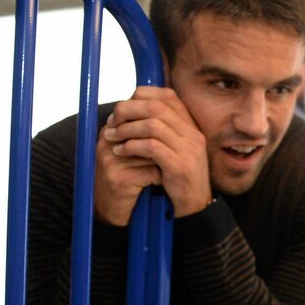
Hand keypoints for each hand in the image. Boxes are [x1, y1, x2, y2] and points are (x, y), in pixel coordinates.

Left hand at [98, 87, 210, 222]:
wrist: (193, 208)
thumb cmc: (177, 178)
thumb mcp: (173, 149)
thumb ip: (161, 130)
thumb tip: (132, 108)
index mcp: (191, 126)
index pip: (167, 96)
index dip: (140, 96)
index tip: (123, 110)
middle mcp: (193, 134)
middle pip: (155, 106)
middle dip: (127, 111)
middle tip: (111, 123)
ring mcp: (189, 150)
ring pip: (152, 124)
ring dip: (126, 129)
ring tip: (112, 138)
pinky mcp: (180, 166)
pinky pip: (151, 146)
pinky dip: (131, 146)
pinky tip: (120, 151)